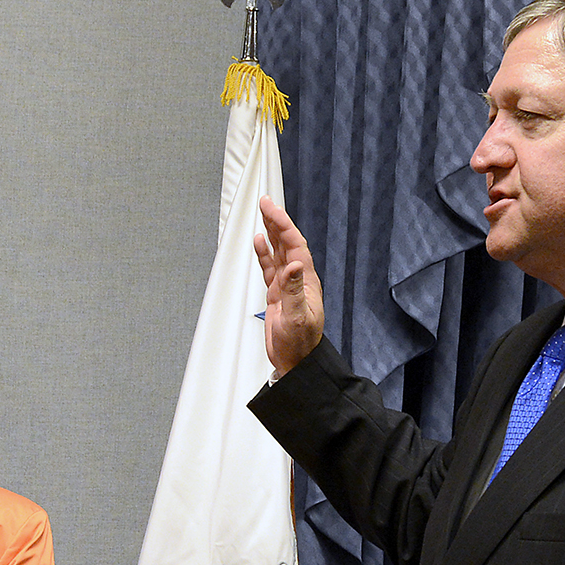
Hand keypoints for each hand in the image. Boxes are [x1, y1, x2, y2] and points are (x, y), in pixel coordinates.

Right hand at [253, 196, 325, 375]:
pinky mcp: (277, 294)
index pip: (294, 244)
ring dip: (271, 233)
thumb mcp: (296, 317)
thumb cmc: (300, 343)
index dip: (283, 224)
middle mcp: (297, 279)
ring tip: (263, 215)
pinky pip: (269, 268)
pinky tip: (259, 243)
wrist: (296, 361)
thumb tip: (292, 266)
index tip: (271, 208)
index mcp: (304, 280)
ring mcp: (287, 286)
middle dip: (276, 221)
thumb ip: (293, 291)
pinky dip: (264, 254)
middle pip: (287, 242)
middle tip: (265, 203)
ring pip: (278, 252)